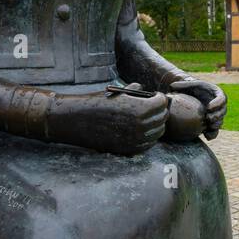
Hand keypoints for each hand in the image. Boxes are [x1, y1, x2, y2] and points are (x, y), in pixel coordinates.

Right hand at [47, 87, 167, 155]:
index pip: (162, 103)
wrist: (77, 121)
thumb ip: (133, 92)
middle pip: (162, 118)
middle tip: (156, 107)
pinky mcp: (128, 150)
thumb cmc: (96, 103)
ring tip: (149, 118)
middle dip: (160, 110)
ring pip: (157, 132)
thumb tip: (142, 89)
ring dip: (156, 124)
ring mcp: (135, 140)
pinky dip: (149, 137)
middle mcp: (140, 125)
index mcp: (138, 108)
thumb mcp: (117, 94)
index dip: (160, 98)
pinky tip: (143, 131)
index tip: (156, 96)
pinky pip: (148, 144)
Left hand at [168, 78, 226, 138]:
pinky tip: (206, 137)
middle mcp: (220, 105)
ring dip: (215, 125)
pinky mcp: (213, 124)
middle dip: (217, 116)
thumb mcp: (190, 85)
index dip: (217, 104)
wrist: (195, 97)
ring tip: (208, 128)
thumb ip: (182, 85)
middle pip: (222, 112)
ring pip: (220, 122)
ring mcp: (218, 115)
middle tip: (208, 118)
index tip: (208, 107)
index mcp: (218, 94)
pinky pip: (215, 131)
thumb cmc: (193, 89)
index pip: (221, 99)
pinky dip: (212, 134)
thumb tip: (171, 86)